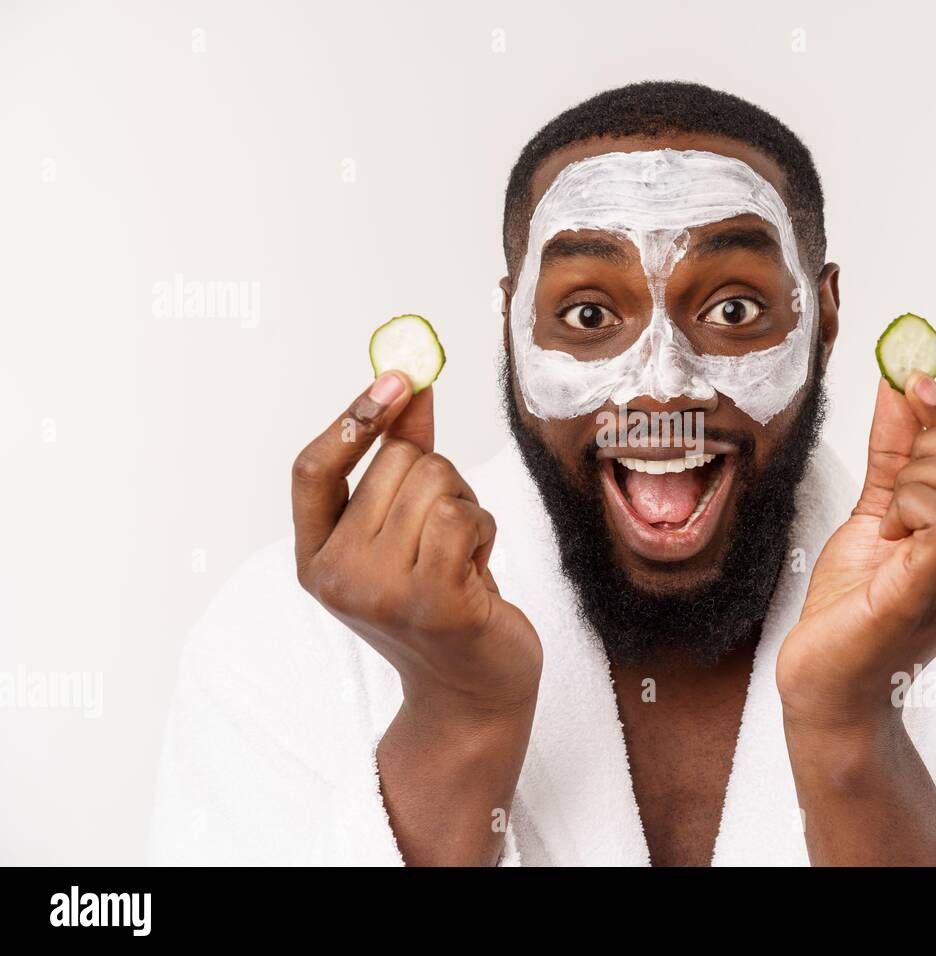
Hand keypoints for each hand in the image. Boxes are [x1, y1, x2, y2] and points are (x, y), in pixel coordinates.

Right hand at [291, 372, 541, 719]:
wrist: (473, 691)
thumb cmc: (444, 603)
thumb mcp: (408, 534)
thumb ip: (403, 461)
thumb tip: (411, 387)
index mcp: (316, 559)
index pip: (312, 470)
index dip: (353, 417)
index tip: (398, 377)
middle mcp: (336, 576)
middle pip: (394, 461)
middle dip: (438, 479)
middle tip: (448, 536)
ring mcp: (380, 591)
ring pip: (433, 479)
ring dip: (466, 505)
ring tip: (462, 557)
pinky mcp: (431, 601)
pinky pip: (462, 513)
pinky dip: (483, 528)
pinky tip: (478, 569)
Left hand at [777, 373, 935, 727]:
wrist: (827, 680)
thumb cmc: (854, 603)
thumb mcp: (877, 509)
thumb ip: (894, 450)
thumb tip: (902, 382)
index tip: (911, 389)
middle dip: (934, 441)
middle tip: (893, 483)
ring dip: (911, 480)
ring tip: (886, 522)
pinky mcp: (933, 592)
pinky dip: (905, 506)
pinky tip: (885, 536)